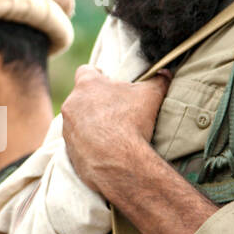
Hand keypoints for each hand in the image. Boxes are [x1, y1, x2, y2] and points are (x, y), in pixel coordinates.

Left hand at [61, 65, 168, 195]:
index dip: (98, 74)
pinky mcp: (68, 150)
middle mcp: (72, 104)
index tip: (108, 82)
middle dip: (95, 101)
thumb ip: (158, 80)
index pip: (86, 70)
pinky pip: (77, 142)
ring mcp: (68, 129)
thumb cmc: (133, 122)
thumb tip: (165, 73)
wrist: (120, 163)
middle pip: (81, 97)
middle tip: (114, 109)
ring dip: (89, 123)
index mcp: (87, 85)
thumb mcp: (151, 95)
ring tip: (110, 132)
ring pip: (77, 120)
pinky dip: (87, 143)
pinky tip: (104, 148)